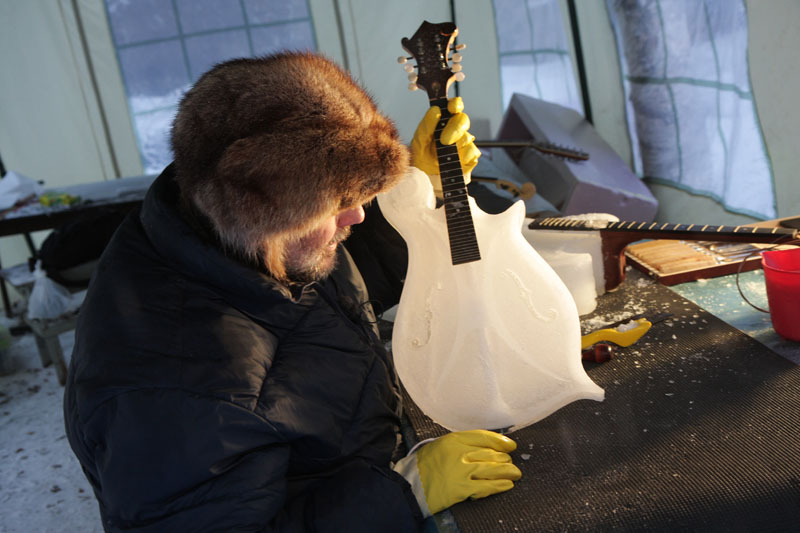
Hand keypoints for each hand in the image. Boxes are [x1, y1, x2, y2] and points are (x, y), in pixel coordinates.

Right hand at [393, 430, 521, 515]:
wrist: (409, 485)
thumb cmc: (423, 465)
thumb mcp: (439, 446)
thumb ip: (459, 445)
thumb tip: (483, 448)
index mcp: (453, 440)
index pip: (483, 437)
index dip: (500, 441)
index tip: (510, 445)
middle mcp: (459, 453)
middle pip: (490, 454)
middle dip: (505, 459)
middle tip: (511, 463)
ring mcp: (461, 471)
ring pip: (492, 469)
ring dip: (507, 472)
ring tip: (515, 474)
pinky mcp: (461, 489)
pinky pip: (486, 487)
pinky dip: (500, 486)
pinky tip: (508, 486)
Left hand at [409, 97, 481, 195]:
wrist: (426, 179)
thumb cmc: (422, 157)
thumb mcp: (419, 141)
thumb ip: (426, 125)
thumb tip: (435, 110)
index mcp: (443, 122)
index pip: (454, 107)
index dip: (456, 104)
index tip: (452, 107)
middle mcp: (455, 130)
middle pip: (463, 120)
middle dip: (454, 128)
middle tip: (444, 140)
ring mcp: (464, 143)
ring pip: (467, 136)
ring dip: (456, 144)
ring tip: (444, 153)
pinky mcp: (470, 157)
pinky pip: (472, 152)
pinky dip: (464, 155)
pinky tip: (455, 160)